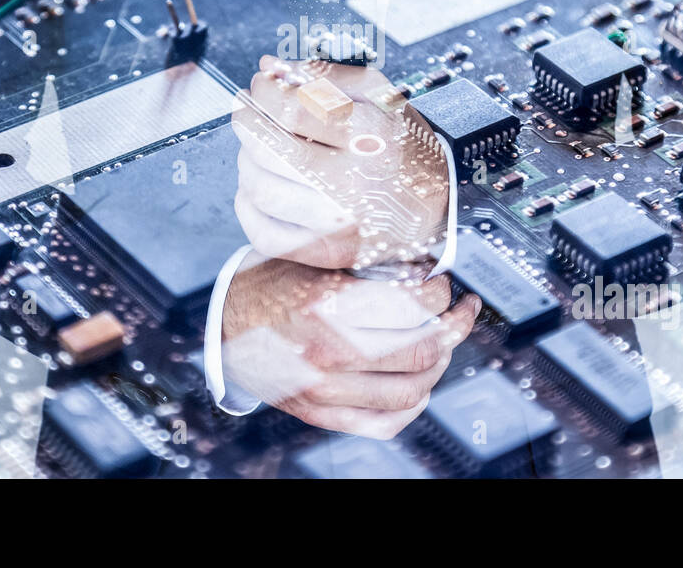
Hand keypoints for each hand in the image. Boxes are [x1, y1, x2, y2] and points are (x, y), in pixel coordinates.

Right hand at [221, 251, 480, 437]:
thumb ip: (364, 265)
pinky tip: (420, 383)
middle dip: (454, 326)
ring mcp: (324, 390)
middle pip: (421, 350)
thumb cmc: (269, 283)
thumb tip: (425, 267)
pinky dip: (413, 405)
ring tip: (443, 342)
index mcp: (326, 305)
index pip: (413, 306)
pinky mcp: (320, 414)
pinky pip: (385, 423)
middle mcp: (327, 352)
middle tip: (460, 310)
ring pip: (412, 390)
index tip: (442, 282)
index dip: (440, 292)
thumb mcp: (313, 259)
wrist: (222, 323)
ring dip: (440, 363)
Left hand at [231, 55, 449, 270]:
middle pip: (267, 150)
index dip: (262, 93)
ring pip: (260, 189)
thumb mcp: (380, 97)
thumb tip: (269, 68)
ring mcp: (337, 223)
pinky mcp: (326, 252)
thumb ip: (323, 76)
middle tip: (249, 115)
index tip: (259, 86)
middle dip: (247, 124)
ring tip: (259, 151)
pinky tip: (260, 189)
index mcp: (368, 136)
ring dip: (247, 163)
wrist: (441, 206)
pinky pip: (264, 233)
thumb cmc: (405, 147)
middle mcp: (352, 182)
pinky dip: (249, 209)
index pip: (290, 109)